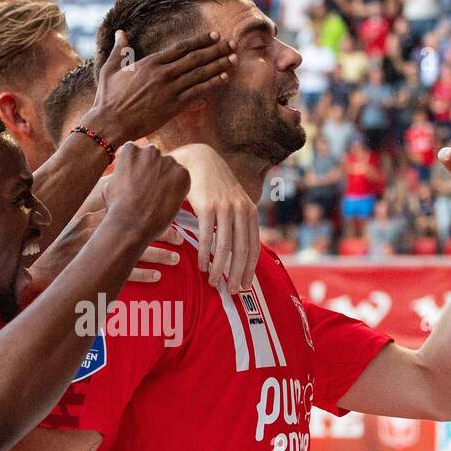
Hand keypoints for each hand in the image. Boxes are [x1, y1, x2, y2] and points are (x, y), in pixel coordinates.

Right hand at [26, 195, 182, 296]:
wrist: (42, 272)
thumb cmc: (65, 248)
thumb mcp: (80, 224)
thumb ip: (101, 213)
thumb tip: (123, 203)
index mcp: (96, 213)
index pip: (130, 206)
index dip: (152, 208)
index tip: (169, 211)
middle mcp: (99, 227)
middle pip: (139, 225)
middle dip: (163, 231)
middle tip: (180, 236)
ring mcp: (98, 249)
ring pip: (137, 249)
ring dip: (159, 254)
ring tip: (176, 257)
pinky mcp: (97, 269)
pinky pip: (126, 272)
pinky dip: (144, 274)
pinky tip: (158, 276)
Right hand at [83, 30, 235, 147]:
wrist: (110, 122)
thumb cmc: (108, 98)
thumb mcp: (110, 69)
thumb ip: (119, 50)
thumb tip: (120, 33)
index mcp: (150, 62)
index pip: (181, 48)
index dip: (200, 41)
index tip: (214, 36)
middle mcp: (163, 73)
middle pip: (195, 58)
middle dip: (216, 50)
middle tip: (232, 44)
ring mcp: (169, 90)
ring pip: (199, 74)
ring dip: (219, 65)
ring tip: (234, 59)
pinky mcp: (172, 107)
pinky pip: (197, 93)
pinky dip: (211, 85)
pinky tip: (224, 79)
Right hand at [104, 143, 191, 237]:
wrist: (131, 223)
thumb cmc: (117, 207)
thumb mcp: (110, 184)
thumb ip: (122, 173)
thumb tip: (125, 172)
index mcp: (130, 149)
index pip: (139, 155)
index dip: (139, 171)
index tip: (138, 184)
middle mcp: (150, 150)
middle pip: (155, 159)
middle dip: (154, 172)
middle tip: (150, 192)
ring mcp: (167, 160)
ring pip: (170, 169)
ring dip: (167, 180)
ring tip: (158, 199)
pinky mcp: (182, 173)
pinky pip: (183, 179)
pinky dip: (179, 190)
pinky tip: (167, 201)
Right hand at [168, 143, 258, 290]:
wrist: (197, 159)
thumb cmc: (213, 185)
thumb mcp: (232, 202)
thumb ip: (237, 222)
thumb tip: (237, 249)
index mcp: (250, 211)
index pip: (254, 246)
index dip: (250, 269)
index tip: (244, 286)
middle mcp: (241, 209)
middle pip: (242, 250)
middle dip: (237, 273)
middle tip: (231, 291)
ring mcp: (225, 207)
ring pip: (226, 246)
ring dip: (220, 267)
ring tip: (213, 281)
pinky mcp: (208, 205)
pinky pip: (208, 236)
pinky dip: (206, 253)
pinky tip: (202, 265)